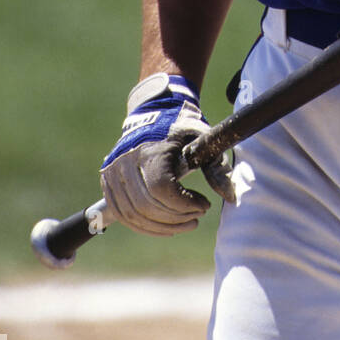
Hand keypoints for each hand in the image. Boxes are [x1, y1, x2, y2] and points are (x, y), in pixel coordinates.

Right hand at [100, 73, 235, 236]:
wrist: (155, 112)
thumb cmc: (182, 128)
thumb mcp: (204, 139)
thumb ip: (217, 167)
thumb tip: (231, 197)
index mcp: (151, 150)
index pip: (161, 189)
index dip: (184, 204)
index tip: (204, 205)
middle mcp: (126, 162)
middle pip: (147, 206)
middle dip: (176, 219)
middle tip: (197, 218)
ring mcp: (112, 173)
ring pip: (133, 215)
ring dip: (162, 227)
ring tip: (185, 223)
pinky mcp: (107, 183)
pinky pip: (123, 215)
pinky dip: (145, 226)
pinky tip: (166, 226)